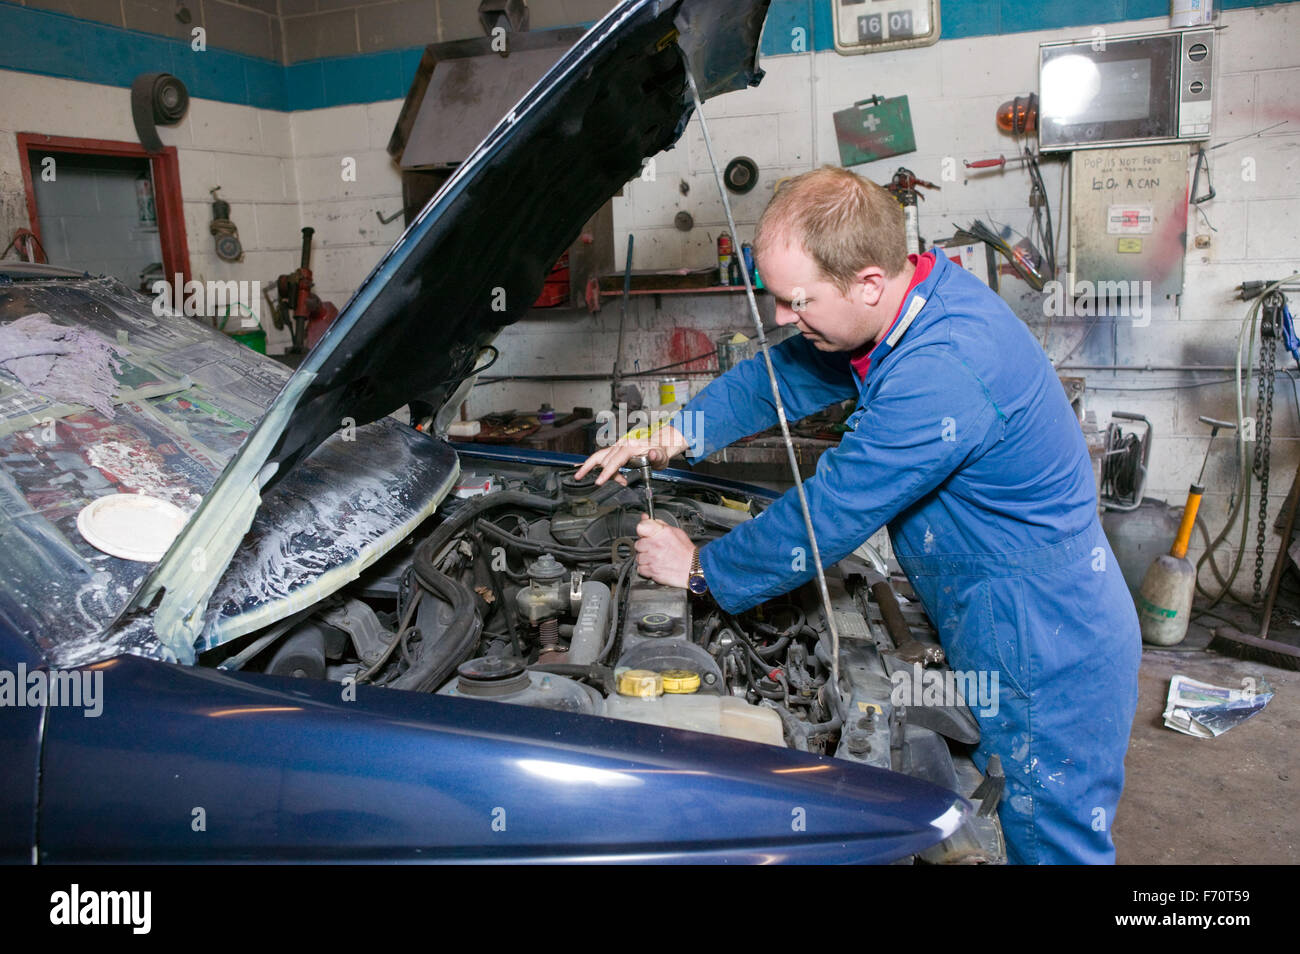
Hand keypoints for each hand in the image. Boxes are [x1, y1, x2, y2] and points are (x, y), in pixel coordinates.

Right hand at [574, 423, 688, 485]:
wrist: (661, 444)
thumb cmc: (660, 451)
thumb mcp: (662, 456)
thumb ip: (657, 456)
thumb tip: (653, 453)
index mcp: (631, 446)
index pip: (615, 459)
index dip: (607, 471)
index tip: (600, 481)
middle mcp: (622, 444)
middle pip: (607, 460)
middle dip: (607, 475)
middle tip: (616, 483)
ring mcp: (618, 446)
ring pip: (600, 456)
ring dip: (589, 466)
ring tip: (578, 475)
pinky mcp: (616, 449)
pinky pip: (601, 455)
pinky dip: (591, 462)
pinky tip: (583, 467)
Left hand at [633, 514, 694, 588]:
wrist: (693, 568)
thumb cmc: (686, 551)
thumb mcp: (675, 531)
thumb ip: (658, 524)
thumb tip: (645, 517)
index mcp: (661, 533)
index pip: (641, 527)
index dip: (642, 531)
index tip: (645, 534)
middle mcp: (655, 545)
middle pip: (638, 544)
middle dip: (645, 546)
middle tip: (655, 549)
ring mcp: (652, 559)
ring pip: (638, 557)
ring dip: (645, 558)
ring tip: (656, 558)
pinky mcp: (652, 571)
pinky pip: (640, 569)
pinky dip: (646, 568)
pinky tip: (655, 565)